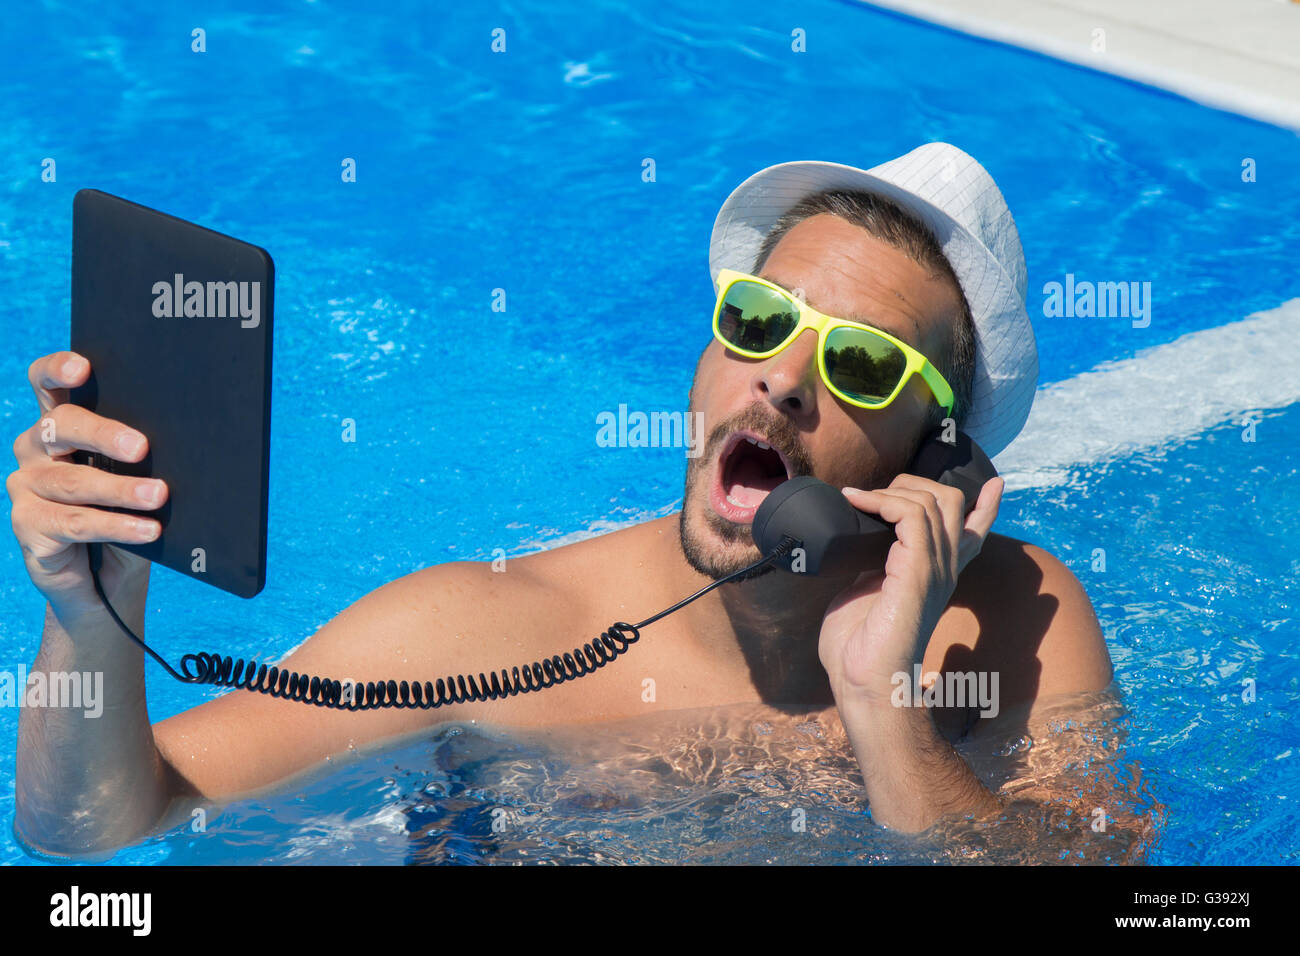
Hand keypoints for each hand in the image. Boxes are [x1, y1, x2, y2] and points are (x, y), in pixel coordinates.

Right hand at [5, 351, 166, 621]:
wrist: (106, 579)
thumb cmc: (128, 515)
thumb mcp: (137, 479)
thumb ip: (143, 456)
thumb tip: (188, 440)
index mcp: (61, 426)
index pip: (47, 384)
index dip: (58, 370)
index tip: (83, 368)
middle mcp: (36, 449)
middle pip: (61, 427)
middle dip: (104, 434)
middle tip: (142, 447)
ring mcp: (27, 486)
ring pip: (74, 481)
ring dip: (121, 490)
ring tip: (159, 495)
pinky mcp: (28, 525)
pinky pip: (76, 522)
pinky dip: (117, 526)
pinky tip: (148, 529)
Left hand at [818, 473, 1002, 699]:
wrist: (863, 684)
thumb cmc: (857, 650)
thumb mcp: (867, 594)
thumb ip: (874, 568)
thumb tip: (861, 545)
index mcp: (936, 576)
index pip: (974, 533)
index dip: (985, 506)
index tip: (995, 484)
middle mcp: (944, 569)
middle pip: (953, 502)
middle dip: (914, 483)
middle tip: (873, 494)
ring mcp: (935, 569)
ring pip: (933, 500)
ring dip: (889, 490)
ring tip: (856, 499)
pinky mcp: (918, 571)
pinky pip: (912, 514)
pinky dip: (881, 501)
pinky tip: (857, 503)